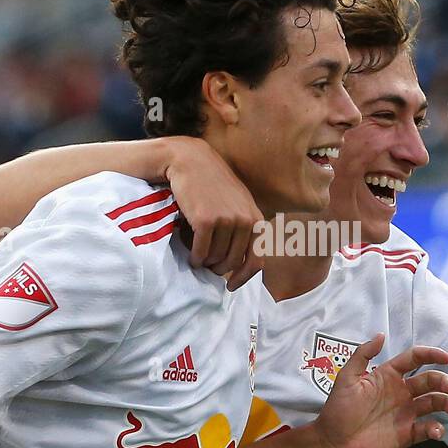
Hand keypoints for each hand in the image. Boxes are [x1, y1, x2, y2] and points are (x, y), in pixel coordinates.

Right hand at [163, 136, 263, 289]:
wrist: (190, 161)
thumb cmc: (211, 185)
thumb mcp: (236, 203)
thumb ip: (243, 228)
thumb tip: (241, 263)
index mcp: (255, 218)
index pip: (257, 259)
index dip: (244, 277)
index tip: (231, 287)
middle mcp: (245, 220)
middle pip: (232, 263)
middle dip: (217, 269)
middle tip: (206, 265)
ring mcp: (226, 220)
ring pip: (215, 259)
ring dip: (204, 261)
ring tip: (196, 252)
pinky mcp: (206, 220)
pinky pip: (201, 253)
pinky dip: (194, 258)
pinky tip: (190, 253)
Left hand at [313, 334, 447, 447]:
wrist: (332, 444)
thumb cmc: (338, 409)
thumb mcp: (346, 378)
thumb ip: (363, 355)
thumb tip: (382, 334)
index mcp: (388, 376)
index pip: (414, 359)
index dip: (431, 355)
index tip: (447, 358)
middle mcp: (400, 392)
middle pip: (429, 381)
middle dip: (442, 381)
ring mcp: (405, 413)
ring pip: (433, 403)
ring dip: (445, 402)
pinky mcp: (406, 434)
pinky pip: (427, 429)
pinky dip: (436, 429)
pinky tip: (434, 430)